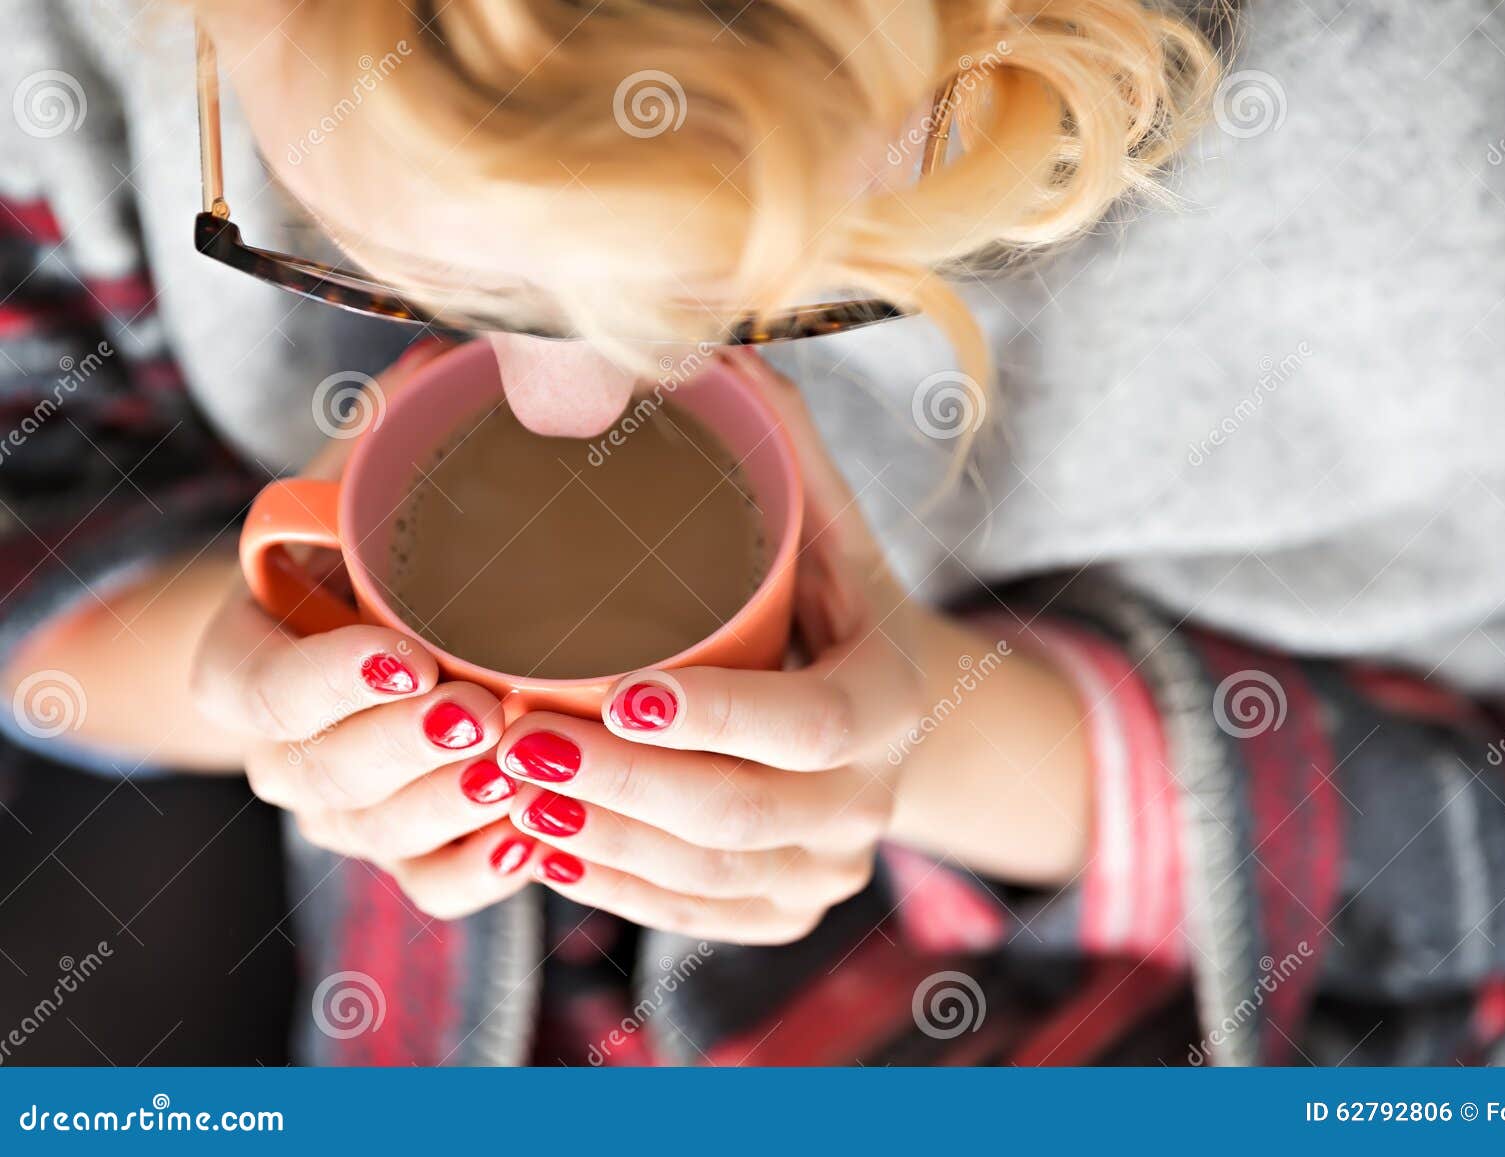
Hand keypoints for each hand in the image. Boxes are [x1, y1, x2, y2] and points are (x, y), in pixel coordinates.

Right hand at [192, 341, 545, 918]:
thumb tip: (446, 354)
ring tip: (522, 765)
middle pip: (320, 776)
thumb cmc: (364, 553)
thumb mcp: (357, 486)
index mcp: (245, 659)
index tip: (402, 655)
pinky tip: (535, 832)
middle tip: (483, 710)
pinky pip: (435, 885)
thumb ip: (386, 435)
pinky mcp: (409, 848)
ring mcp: (345, 811)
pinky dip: (484, 870)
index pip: (260, 691)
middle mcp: (286, 749)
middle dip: (404, 751)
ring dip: (450, 808)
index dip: (326, 685)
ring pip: (378, 837)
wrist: (363, 635)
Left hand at [490, 350, 929, 942]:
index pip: (807, 725)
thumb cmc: (839, 610)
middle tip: (518, 737)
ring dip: (601, 841)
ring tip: (510, 788)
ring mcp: (828, 870)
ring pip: (704, 878)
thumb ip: (783, 451)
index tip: (611, 686)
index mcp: (889, 702)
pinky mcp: (784, 912)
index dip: (714, 715)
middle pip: (738, 815)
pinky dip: (614, 887)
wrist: (883, 717)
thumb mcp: (831, 532)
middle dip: (620, 784)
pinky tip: (546, 848)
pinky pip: (694, 919)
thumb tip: (715, 349)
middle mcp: (871, 802)